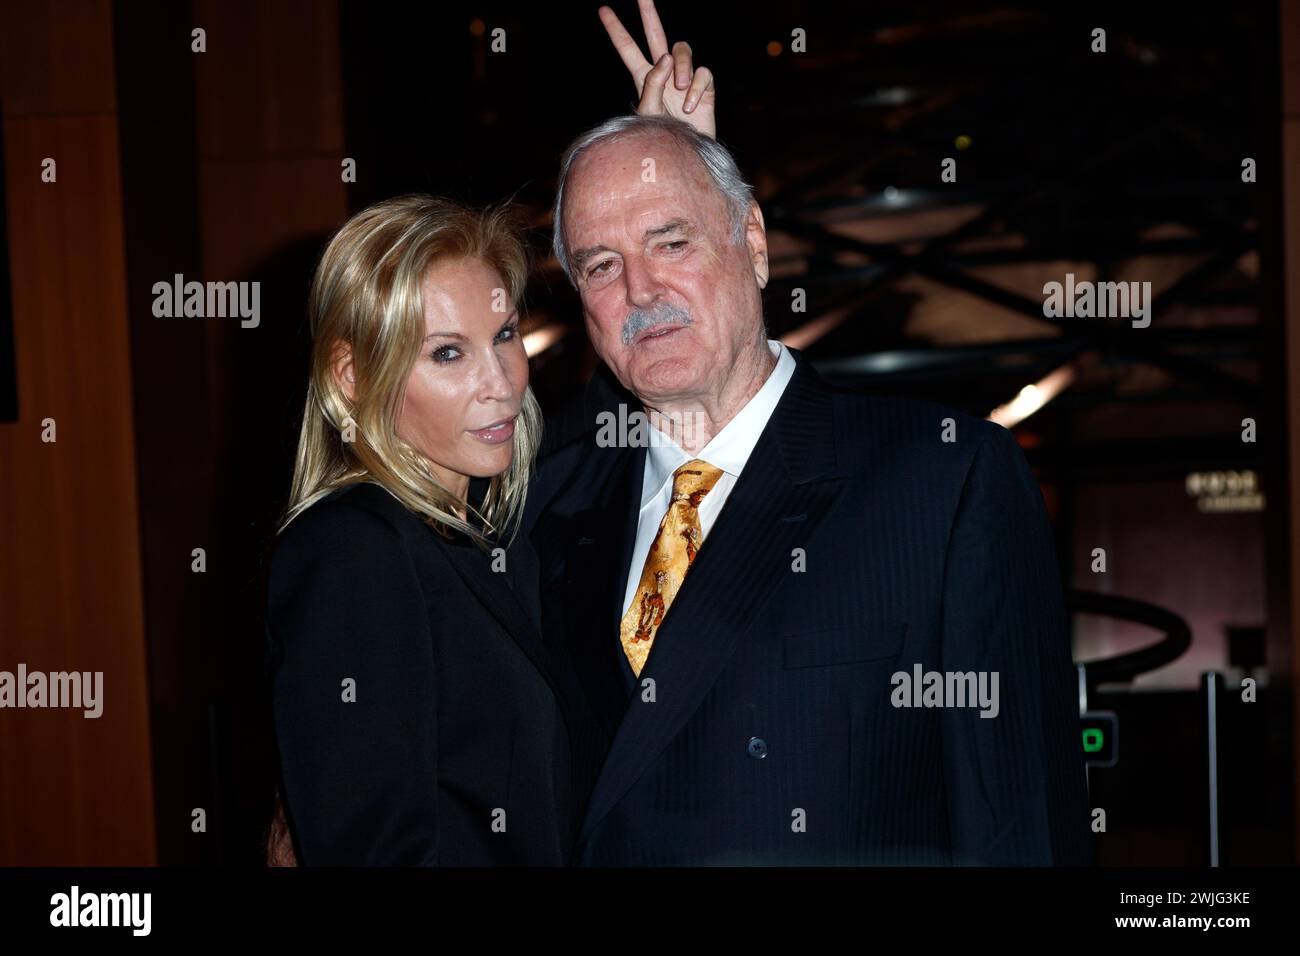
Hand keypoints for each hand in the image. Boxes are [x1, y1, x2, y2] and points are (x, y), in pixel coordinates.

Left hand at [599, 0, 715, 138]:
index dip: (616, 30)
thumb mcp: (648, 112)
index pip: (628, 49)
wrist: (687, 155)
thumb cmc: (661, 139)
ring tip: (680, 91)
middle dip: (649, 14)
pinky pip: (703, 72)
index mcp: (644, 78)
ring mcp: (684, 78)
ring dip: (681, 68)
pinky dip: (696, 89)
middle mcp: (664, 73)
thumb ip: (652, 83)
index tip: (603, 10)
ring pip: (682, 50)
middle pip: (656, 35)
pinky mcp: (704, 87)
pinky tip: (690, 107)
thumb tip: (664, 57)